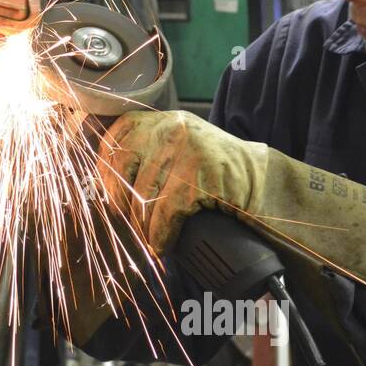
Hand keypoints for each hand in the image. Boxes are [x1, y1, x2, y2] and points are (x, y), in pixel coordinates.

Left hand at [98, 109, 268, 254]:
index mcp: (157, 120)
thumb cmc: (212, 169)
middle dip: (121, 204)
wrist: (261, 179)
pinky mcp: (200, 175)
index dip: (105, 174)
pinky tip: (162, 244)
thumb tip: (104, 182)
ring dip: (142, 226)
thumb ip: (146, 151)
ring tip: (147, 239)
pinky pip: (166, 213)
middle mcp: (168, 128)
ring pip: (143, 196)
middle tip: (130, 224)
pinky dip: (160, 235)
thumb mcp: (177, 146)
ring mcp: (185, 149)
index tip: (110, 197)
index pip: (113, 143)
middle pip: (122, 171)